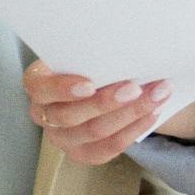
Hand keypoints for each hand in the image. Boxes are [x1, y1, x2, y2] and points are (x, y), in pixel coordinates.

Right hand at [25, 63, 194, 165]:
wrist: (96, 83)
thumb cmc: (86, 61)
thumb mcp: (80, 52)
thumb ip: (91, 51)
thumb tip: (125, 40)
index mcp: (37, 84)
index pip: (41, 89)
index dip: (64, 89)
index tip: (90, 84)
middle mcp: (43, 114)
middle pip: (72, 116)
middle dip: (107, 102)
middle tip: (136, 88)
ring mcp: (61, 138)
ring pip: (95, 132)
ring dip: (130, 114)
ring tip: (157, 96)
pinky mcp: (82, 153)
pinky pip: (109, 148)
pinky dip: (134, 130)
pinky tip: (152, 113)